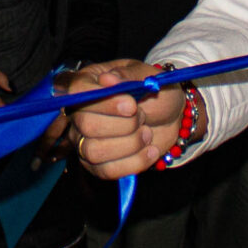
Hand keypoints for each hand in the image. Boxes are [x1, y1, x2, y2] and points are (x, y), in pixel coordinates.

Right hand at [65, 60, 183, 177]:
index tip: (131, 105)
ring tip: (147, 134)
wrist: (169, 117)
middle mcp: (79, 112)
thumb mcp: (147, 77)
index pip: (78, 91)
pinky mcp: (96, 163)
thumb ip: (127, 77)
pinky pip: (106, 171)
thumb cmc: (155, 92)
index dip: (104, 102)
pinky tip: (150, 151)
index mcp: (89, 83)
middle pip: (87, 125)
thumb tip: (106, 79)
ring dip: (130, 145)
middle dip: (125, 125)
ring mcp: (84, 140)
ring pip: (94, 151)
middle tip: (143, 117)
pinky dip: (134, 162)